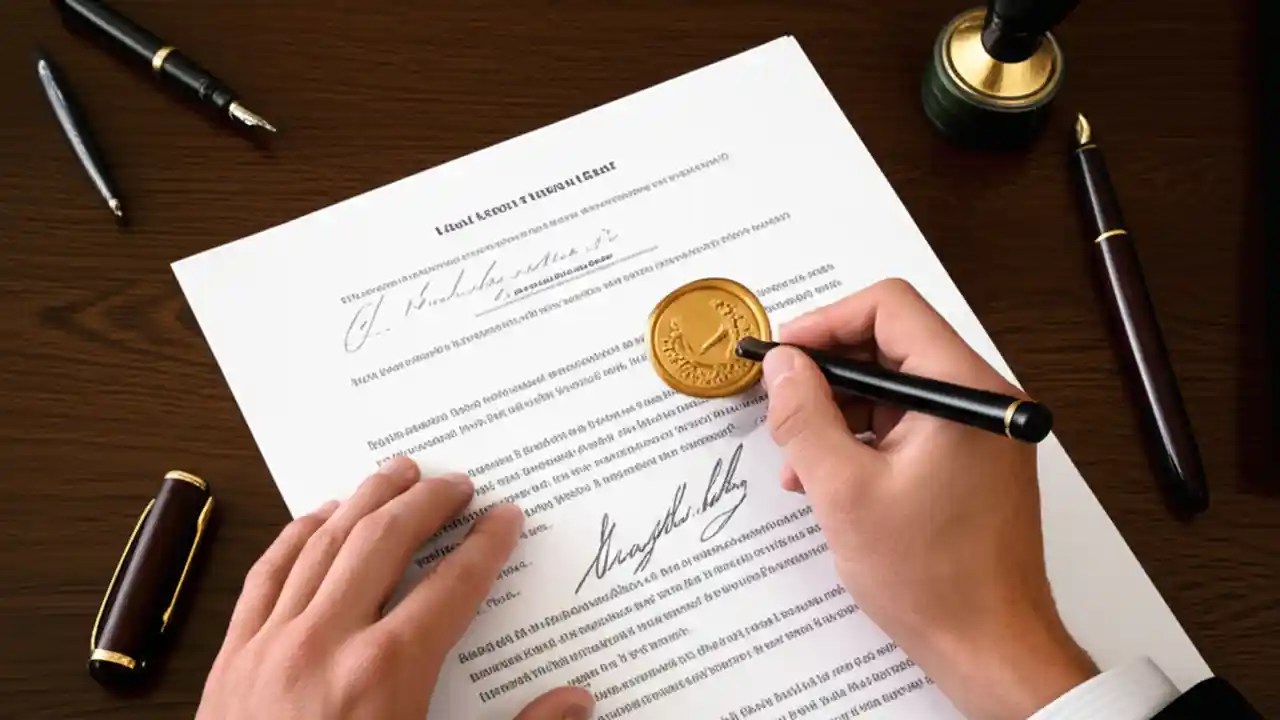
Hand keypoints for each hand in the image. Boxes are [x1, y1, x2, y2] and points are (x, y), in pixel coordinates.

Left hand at [196, 457, 592, 719]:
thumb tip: (576, 702)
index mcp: (387, 675)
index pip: (452, 584)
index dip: (485, 544)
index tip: (504, 518)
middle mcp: (328, 644)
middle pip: (385, 542)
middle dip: (427, 502)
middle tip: (456, 482)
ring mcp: (272, 646)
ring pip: (324, 543)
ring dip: (365, 500)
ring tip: (396, 473)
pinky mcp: (232, 659)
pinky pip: (266, 575)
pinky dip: (296, 536)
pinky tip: (319, 516)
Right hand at [762, 279, 1095, 719]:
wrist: (989, 648)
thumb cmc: (933, 579)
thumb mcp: (843, 491)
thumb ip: (804, 417)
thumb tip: (781, 365)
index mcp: (964, 391)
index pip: (891, 308)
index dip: (826, 322)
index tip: (784, 356)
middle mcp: (981, 399)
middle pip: (890, 345)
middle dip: (826, 373)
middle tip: (781, 409)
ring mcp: (978, 431)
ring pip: (893, 388)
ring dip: (838, 413)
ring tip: (798, 462)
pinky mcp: (969, 461)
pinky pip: (907, 425)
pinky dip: (862, 440)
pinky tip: (826, 480)